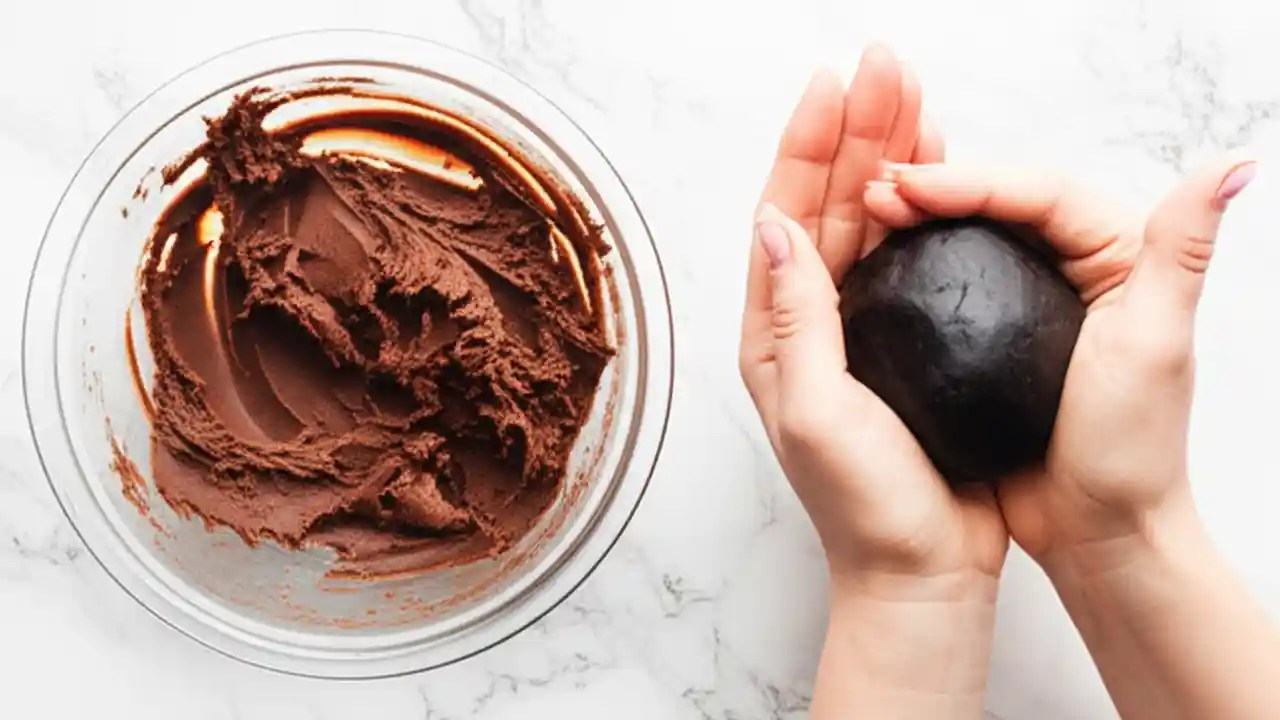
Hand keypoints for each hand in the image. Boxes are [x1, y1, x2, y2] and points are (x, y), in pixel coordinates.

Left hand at [740, 45, 1007, 591]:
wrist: (920, 571)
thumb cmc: (863, 509)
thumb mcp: (817, 412)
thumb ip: (797, 319)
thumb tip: (775, 228)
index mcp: (775, 334)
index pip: (784, 217)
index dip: (806, 147)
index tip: (831, 87)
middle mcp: (810, 322)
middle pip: (829, 204)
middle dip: (855, 131)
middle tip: (886, 66)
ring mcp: (861, 328)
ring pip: (871, 220)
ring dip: (889, 155)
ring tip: (914, 94)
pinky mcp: (908, 341)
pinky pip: (912, 255)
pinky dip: (925, 205)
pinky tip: (941, 167)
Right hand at [867, 158, 1279, 719]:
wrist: (1096, 529)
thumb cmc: (1132, 446)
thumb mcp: (1155, 338)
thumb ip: (1182, 248)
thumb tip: (1235, 164)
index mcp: (1117, 253)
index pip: (1041, 193)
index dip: (973, 181)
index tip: (911, 185)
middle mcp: (1071, 266)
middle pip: (997, 203)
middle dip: (934, 188)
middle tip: (876, 190)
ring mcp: (1025, 302)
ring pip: (966, 238)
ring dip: (915, 221)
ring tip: (865, 215)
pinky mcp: (989, 338)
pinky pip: (945, 287)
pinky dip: (910, 267)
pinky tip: (872, 261)